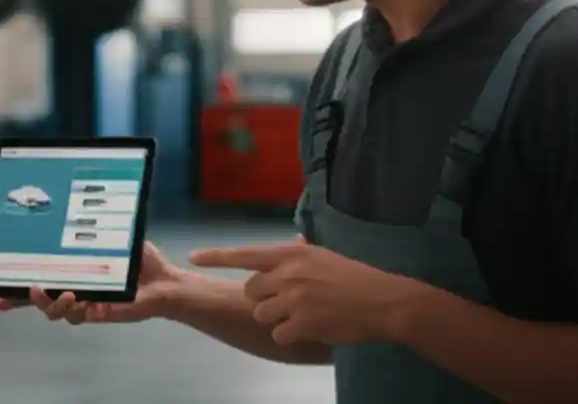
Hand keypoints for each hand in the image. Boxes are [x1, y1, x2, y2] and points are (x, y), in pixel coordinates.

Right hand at [0, 241, 183, 324]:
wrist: (164, 281)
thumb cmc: (141, 259)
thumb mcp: (112, 237)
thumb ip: (94, 228)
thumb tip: (76, 204)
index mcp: (74, 272)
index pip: (42, 280)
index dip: (17, 288)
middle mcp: (76, 290)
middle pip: (39, 300)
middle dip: (22, 299)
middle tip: (24, 290)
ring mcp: (86, 303)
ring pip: (55, 312)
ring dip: (51, 304)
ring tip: (64, 293)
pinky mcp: (99, 312)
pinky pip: (78, 316)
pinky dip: (73, 308)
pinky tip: (77, 298)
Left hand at [189, 236, 415, 346]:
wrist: (383, 301)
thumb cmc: (355, 277)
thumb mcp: (324, 255)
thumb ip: (300, 253)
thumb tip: (292, 243)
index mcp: (292, 253)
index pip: (246, 253)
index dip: (217, 256)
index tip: (194, 257)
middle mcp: (288, 273)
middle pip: (251, 291)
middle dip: (264, 299)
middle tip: (289, 302)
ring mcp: (294, 299)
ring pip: (261, 314)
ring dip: (277, 319)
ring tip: (304, 314)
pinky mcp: (302, 323)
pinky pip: (278, 334)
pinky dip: (290, 335)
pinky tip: (311, 328)